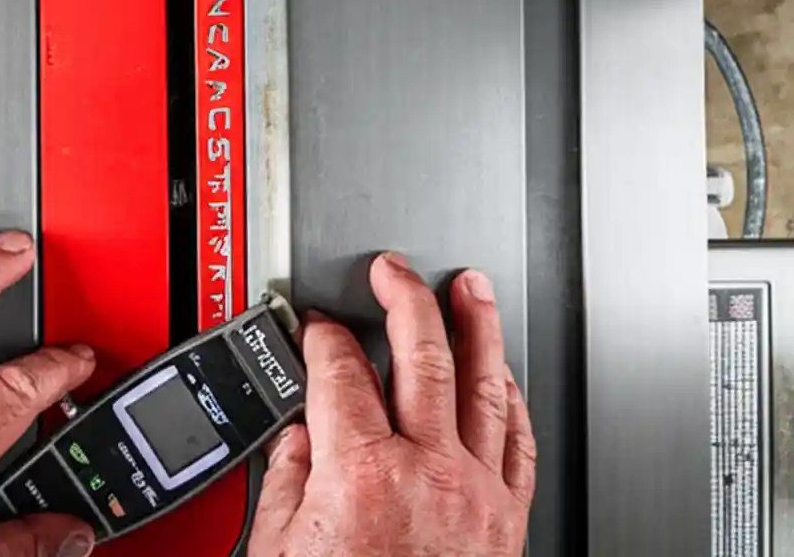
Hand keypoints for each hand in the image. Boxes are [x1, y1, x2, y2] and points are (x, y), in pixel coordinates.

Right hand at [249, 254, 535, 555]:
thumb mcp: (282, 549)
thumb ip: (290, 479)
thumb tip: (298, 437)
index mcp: (361, 473)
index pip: (340, 373)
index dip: (323, 338)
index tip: (316, 327)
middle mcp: (426, 472)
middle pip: (421, 356)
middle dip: (405, 298)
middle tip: (394, 271)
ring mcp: (474, 493)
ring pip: (483, 386)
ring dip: (477, 327)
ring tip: (471, 289)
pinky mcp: (506, 520)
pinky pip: (517, 442)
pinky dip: (511, 400)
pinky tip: (504, 376)